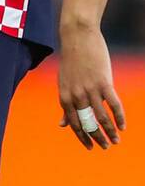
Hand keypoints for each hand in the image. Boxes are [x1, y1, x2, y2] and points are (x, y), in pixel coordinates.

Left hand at [57, 24, 124, 149]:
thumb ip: (65, 105)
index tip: (90, 147)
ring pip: (102, 117)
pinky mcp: (104, 82)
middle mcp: (76, 96)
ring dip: (110, 131)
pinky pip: (113, 104)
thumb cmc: (71, 61)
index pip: (74, 124)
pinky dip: (119, 117)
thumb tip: (62, 124)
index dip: (82, 137)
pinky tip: (123, 126)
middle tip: (106, 147)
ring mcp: (90, 90)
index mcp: (65, 97)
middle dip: (98, 138)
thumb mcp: (64, 84)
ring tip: (116, 140)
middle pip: (88, 124)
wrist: (77, 37)